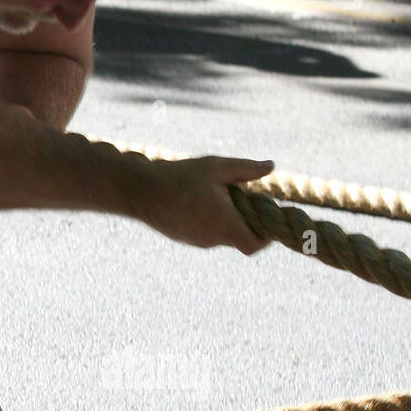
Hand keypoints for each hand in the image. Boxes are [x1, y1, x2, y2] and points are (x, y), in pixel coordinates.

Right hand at [137, 156, 274, 253]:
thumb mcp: (216, 167)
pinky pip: (203, 232)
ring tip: (211, 193)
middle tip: (237, 194)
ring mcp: (195, 240)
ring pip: (219, 234)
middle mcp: (212, 239)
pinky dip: (206, 220)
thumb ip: (246, 169)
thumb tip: (271, 166)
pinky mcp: (182, 237)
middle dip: (243, 219)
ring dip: (223, 218)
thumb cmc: (179, 178)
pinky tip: (194, 199)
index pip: (255, 245)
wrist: (139, 191)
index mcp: (226, 225)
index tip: (264, 216)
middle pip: (238, 237)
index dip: (266, 235)